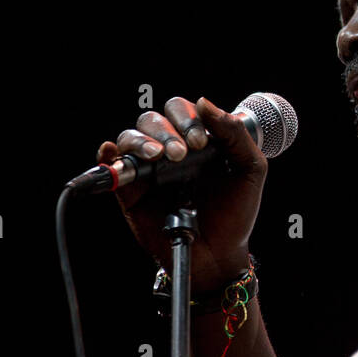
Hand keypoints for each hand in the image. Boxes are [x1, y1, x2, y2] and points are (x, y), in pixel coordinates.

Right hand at [96, 96, 265, 297]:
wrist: (220, 254)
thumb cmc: (236, 212)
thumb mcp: (250, 169)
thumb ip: (234, 134)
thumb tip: (204, 102)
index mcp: (197, 140)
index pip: (182, 110)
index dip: (187, 118)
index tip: (200, 143)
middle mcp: (170, 150)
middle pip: (152, 119)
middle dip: (166, 131)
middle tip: (179, 155)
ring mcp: (149, 170)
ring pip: (130, 137)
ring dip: (141, 141)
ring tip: (159, 156)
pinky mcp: (130, 193)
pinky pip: (111, 167)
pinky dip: (107, 155)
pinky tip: (111, 151)